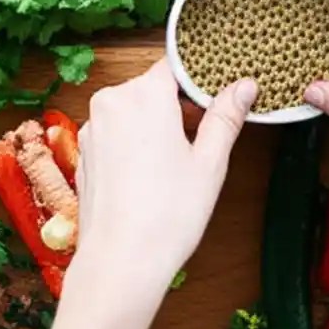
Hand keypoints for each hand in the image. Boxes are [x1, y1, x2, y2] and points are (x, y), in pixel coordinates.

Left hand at [70, 59, 256, 297]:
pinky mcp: (84, 153)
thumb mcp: (210, 162)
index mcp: (144, 95)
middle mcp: (111, 103)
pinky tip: (151, 177)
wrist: (121, 262)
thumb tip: (244, 86)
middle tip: (205, 139)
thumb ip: (226, 116)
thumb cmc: (169, 214)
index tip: (220, 98)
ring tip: (178, 164)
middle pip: (153, 88)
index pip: (177, 67)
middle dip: (180, 107)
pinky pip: (116, 134)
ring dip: (156, 126)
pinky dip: (135, 144)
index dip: (202, 81)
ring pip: (133, 112)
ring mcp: (92, 128)